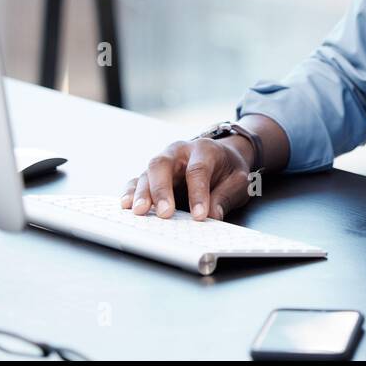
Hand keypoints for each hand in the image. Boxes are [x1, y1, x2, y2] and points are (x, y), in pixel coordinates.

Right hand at [120, 135, 253, 220]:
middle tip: (165, 213)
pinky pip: (137, 180)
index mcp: (203, 149)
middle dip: (162, 190)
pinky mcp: (152, 174)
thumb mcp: (238, 180)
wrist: (222, 156)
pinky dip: (130, 192)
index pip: (198, 170)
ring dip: (142, 193)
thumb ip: (226, 195)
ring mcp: (163, 162)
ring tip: (139, 211)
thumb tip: (213, 215)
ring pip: (147, 172)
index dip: (198, 193)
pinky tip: (126, 205)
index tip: (200, 216)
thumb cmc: (228, 169)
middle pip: (163, 164)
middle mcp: (178, 152)